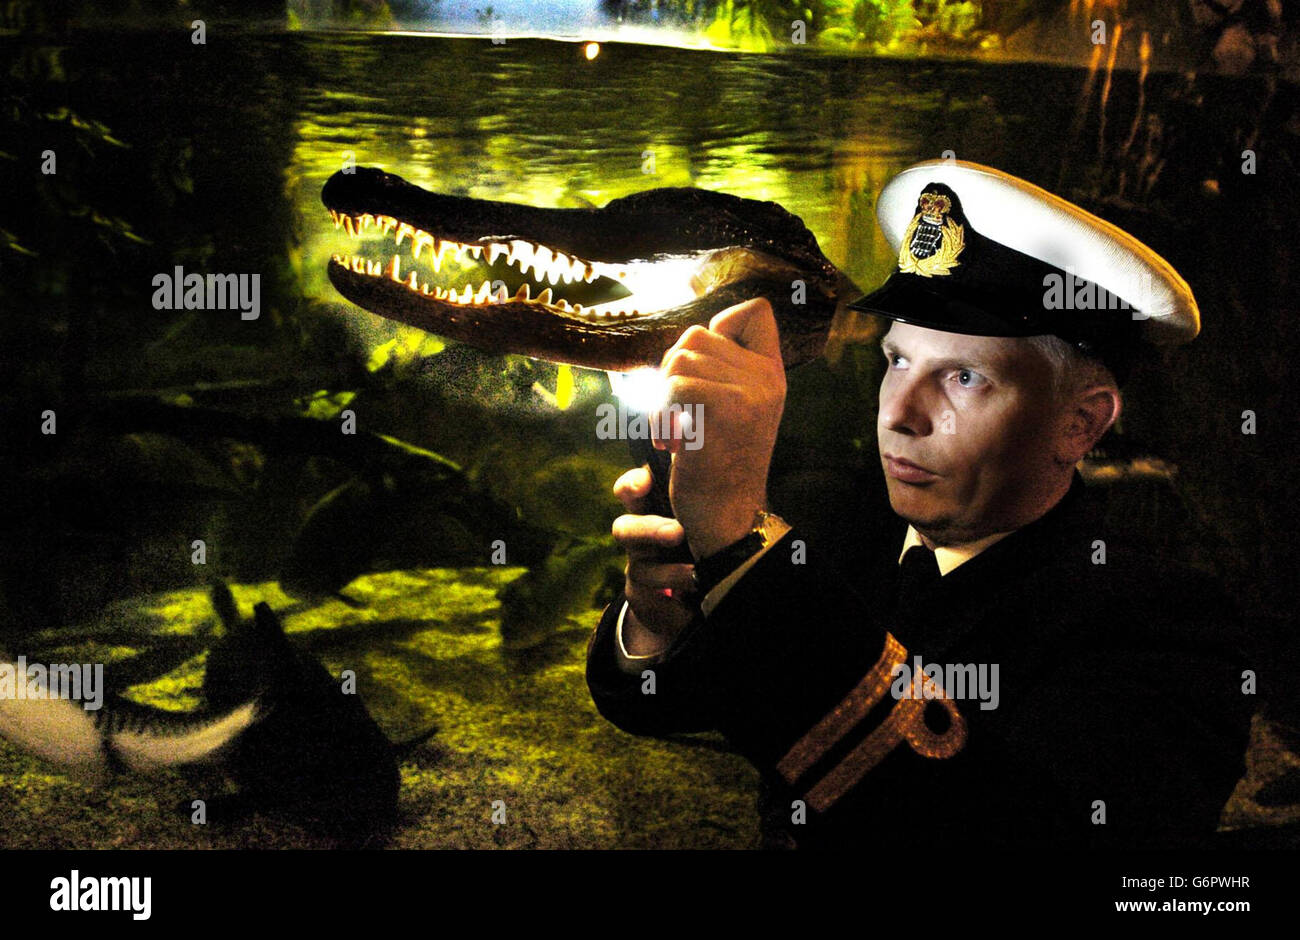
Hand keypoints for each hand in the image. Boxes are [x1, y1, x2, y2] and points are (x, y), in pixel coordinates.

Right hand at [611, 466, 696, 655]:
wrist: (696, 592)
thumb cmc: (705, 539)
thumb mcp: (702, 514)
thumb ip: (698, 487)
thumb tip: (700, 451)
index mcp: (653, 508)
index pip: (632, 490)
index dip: (632, 485)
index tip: (644, 484)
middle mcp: (641, 536)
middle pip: (624, 528)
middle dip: (650, 530)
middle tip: (678, 533)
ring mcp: (639, 567)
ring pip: (638, 567)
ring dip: (669, 572)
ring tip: (696, 576)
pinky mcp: (640, 596)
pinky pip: (648, 596)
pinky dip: (672, 599)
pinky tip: (690, 599)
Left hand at [655, 297, 786, 559]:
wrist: (728, 517)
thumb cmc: (717, 464)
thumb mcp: (734, 409)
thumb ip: (723, 370)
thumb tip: (688, 338)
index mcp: (772, 373)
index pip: (756, 310)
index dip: (719, 325)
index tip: (704, 368)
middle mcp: (768, 378)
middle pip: (695, 335)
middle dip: (671, 372)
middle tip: (676, 414)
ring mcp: (750, 392)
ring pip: (678, 359)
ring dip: (660, 395)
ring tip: (672, 430)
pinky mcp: (726, 410)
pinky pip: (672, 386)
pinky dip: (658, 415)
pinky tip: (671, 443)